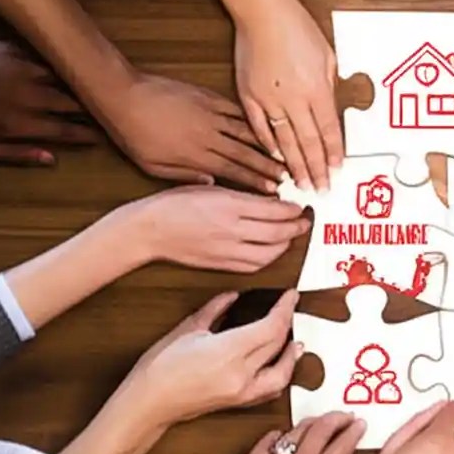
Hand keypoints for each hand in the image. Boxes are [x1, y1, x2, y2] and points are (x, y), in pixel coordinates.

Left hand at [96, 71, 284, 193]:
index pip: (233, 172)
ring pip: (245, 131)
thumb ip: (185, 176)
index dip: (256, 182)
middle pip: (245, 154)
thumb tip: (211, 184)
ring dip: (266, 143)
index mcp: (195, 156)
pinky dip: (250, 118)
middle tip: (289, 174)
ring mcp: (209, 114)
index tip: (274, 189)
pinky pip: (235, 109)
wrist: (124, 97)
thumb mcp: (153, 166)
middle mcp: (208, 136)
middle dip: (269, 166)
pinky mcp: (207, 97)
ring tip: (284, 152)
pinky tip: (262, 124)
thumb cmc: (134, 134)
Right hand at [122, 185, 308, 272]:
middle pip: (276, 232)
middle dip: (296, 227)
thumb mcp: (210, 188)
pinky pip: (253, 266)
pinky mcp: (221, 264)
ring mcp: (226, 250)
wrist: (149, 229)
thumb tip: (268, 197)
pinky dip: (268, 259)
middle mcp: (231, 229)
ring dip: (285, 245)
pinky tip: (272, 251)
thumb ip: (240, 193)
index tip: (299, 206)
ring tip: (291, 236)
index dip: (291, 209)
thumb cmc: (174, 204)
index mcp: (228, 204)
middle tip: (305, 221)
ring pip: (268, 253)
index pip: (272, 209)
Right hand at [123, 290, 302, 427]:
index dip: (285, 309)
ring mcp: (241, 392)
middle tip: (288, 308)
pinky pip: (270, 390)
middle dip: (288, 324)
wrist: (147, 404)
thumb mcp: (187, 330)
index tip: (289, 296)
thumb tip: (233, 297)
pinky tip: (280, 365)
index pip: (270, 327)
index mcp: (227, 353)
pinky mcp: (238, 402)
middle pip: (278, 346)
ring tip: (293, 339)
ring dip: (291, 355)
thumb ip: (215, 310)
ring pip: (282, 374)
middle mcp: (240, 375)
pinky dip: (281, 376)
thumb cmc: (159, 369)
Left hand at [190, 416, 365, 453]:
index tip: (360, 426)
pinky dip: (282, 432)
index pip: (340, 447)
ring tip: (322, 420)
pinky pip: (269, 438)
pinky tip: (288, 434)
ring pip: (297, 429)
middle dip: (337, 418)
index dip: (353, 433)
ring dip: (314, 421)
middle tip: (346, 416)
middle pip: (321, 429)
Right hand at [235, 0, 341, 192]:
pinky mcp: (248, 95)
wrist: (262, 11)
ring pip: (284, 141)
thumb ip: (329, 85)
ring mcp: (269, 99)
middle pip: (308, 143)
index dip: (334, 154)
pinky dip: (268, 145)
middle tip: (320, 188)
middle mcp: (294, 98)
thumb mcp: (327, 56)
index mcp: (316, 89)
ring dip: (294, 165)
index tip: (337, 170)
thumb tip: (332, 108)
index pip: (329, 131)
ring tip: (300, 183)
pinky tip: (276, 159)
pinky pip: (259, 128)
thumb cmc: (296, 27)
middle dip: (316, 169)